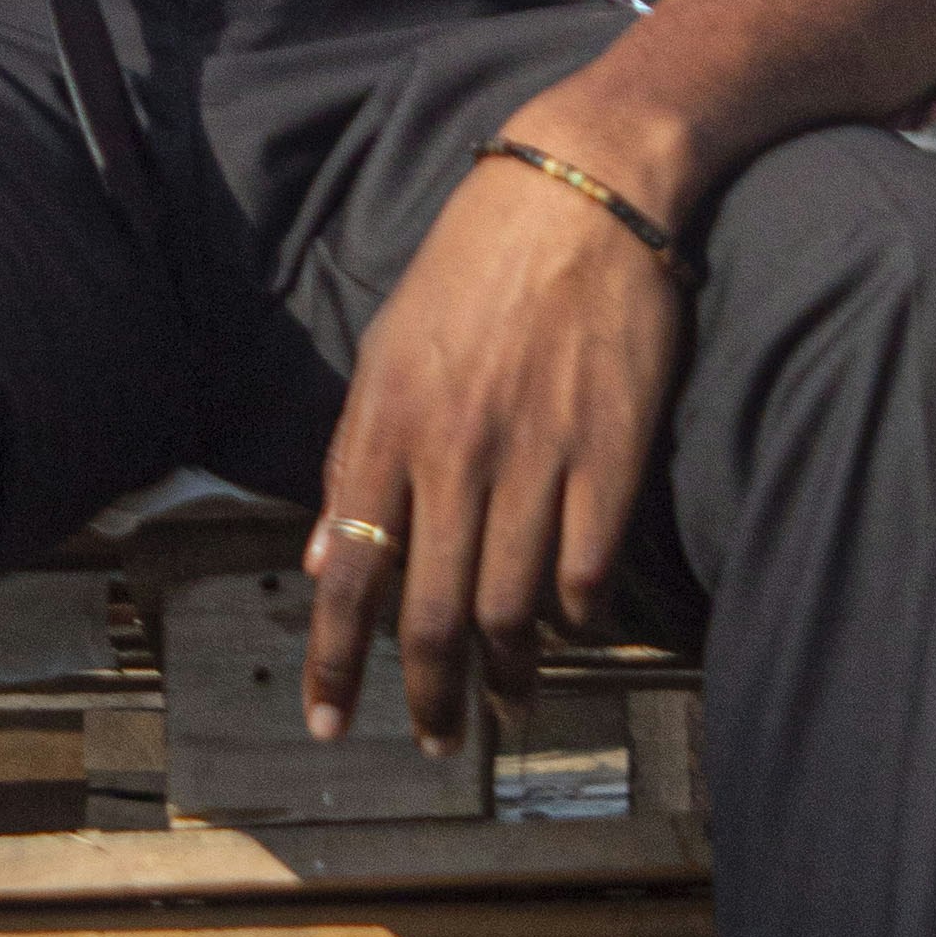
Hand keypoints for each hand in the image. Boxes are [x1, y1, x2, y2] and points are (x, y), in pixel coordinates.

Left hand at [300, 130, 685, 751]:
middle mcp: (454, 452)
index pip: (348, 572)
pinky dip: (572, 616)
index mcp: (387, 424)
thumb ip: (354, 457)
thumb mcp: (388, 347)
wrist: (582, 194)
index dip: (335, 661)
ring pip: (509, 606)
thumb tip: (326, 556)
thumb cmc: (473, 266)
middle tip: (433, 742)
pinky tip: (567, 628)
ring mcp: (536, 456)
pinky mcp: (610, 453)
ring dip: (503, 673)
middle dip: (426, 696)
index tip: (331, 726)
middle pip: (430, 612)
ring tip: (504, 703)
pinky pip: (584, 569)